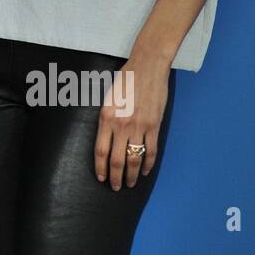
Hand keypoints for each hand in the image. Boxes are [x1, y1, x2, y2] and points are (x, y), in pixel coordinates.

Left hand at [94, 55, 169, 190]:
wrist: (147, 67)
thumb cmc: (125, 80)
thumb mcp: (107, 98)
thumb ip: (106, 119)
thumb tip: (105, 138)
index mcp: (106, 118)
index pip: (100, 150)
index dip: (100, 167)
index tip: (101, 177)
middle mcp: (121, 125)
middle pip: (117, 160)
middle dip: (116, 177)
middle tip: (116, 187)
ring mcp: (139, 126)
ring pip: (134, 159)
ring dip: (132, 174)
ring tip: (130, 183)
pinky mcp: (154, 126)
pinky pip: (150, 150)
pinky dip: (148, 163)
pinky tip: (144, 170)